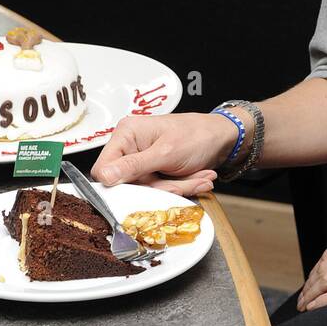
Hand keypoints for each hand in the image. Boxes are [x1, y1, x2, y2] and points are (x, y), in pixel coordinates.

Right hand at [91, 112, 231, 195]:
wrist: (223, 138)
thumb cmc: (197, 135)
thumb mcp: (166, 152)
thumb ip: (134, 166)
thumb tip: (104, 177)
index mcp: (126, 134)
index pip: (103, 168)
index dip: (117, 184)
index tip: (140, 188)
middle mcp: (130, 147)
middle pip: (128, 184)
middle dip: (159, 188)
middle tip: (182, 182)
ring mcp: (143, 161)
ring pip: (147, 190)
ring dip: (175, 188)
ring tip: (199, 177)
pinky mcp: (155, 172)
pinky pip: (160, 190)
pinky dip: (180, 187)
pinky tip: (198, 177)